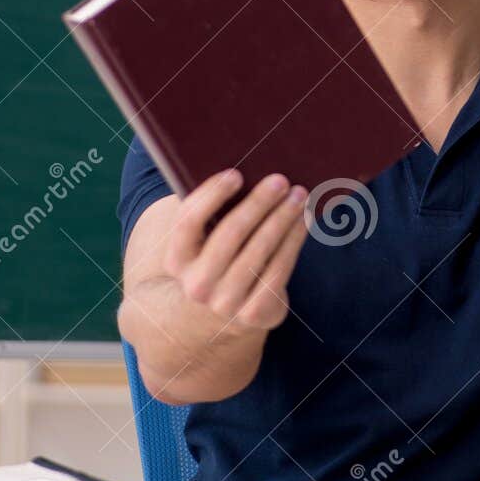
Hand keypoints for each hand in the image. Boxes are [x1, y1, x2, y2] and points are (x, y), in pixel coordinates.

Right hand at [163, 170, 308, 331]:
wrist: (222, 315)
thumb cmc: (218, 258)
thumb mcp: (204, 241)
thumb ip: (211, 211)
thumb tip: (244, 164)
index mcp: (176, 260)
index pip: (188, 222)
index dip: (211, 196)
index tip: (236, 173)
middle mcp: (196, 285)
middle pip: (229, 235)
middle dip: (257, 204)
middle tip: (280, 180)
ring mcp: (225, 303)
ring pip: (258, 252)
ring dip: (282, 219)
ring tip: (299, 195)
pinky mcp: (254, 313)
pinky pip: (278, 270)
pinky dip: (294, 241)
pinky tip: (303, 221)